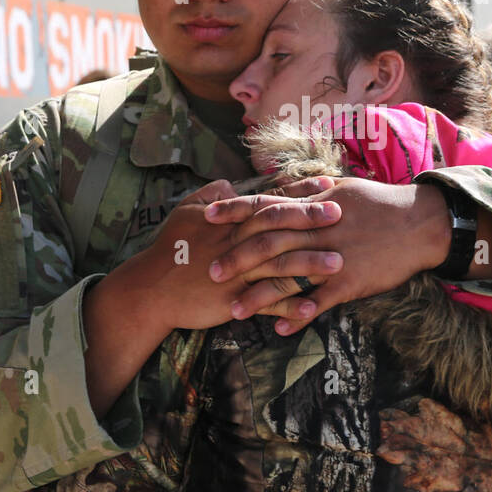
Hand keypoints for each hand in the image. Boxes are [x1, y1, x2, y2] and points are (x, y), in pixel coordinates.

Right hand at [124, 177, 340, 329]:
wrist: (150, 289)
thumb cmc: (168, 248)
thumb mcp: (185, 212)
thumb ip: (209, 195)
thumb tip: (227, 183)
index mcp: (229, 220)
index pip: (269, 201)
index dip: (299, 192)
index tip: (327, 185)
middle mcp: (236, 243)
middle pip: (278, 227)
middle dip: (311, 220)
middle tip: (341, 214)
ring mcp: (237, 273)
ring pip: (278, 266)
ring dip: (309, 264)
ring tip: (339, 263)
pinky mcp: (234, 300)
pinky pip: (267, 304)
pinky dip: (290, 307)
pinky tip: (314, 308)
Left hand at [205, 177, 450, 334]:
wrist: (420, 223)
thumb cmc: (380, 204)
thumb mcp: (342, 189)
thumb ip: (307, 194)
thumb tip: (279, 193)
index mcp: (313, 205)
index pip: (266, 205)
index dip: (234, 211)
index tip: (206, 216)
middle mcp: (318, 230)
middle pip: (268, 243)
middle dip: (237, 258)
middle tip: (211, 272)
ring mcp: (334, 257)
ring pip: (288, 277)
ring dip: (258, 295)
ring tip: (234, 311)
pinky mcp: (350, 282)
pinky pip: (318, 301)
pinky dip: (297, 315)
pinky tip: (278, 327)